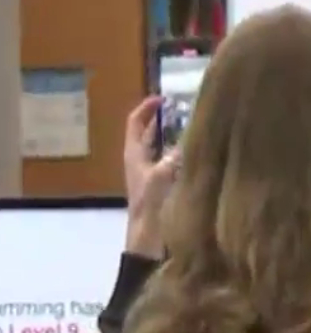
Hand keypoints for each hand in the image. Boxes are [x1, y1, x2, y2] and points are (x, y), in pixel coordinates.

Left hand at [121, 96, 179, 257]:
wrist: (146, 235)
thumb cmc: (150, 205)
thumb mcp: (161, 177)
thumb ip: (173, 158)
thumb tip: (189, 139)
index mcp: (133, 153)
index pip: (135, 123)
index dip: (146, 108)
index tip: (162, 97)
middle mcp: (140, 159)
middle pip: (149, 132)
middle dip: (164, 118)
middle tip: (185, 109)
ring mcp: (150, 171)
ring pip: (161, 146)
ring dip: (174, 134)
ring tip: (195, 124)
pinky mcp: (162, 183)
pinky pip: (171, 160)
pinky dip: (181, 152)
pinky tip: (198, 151)